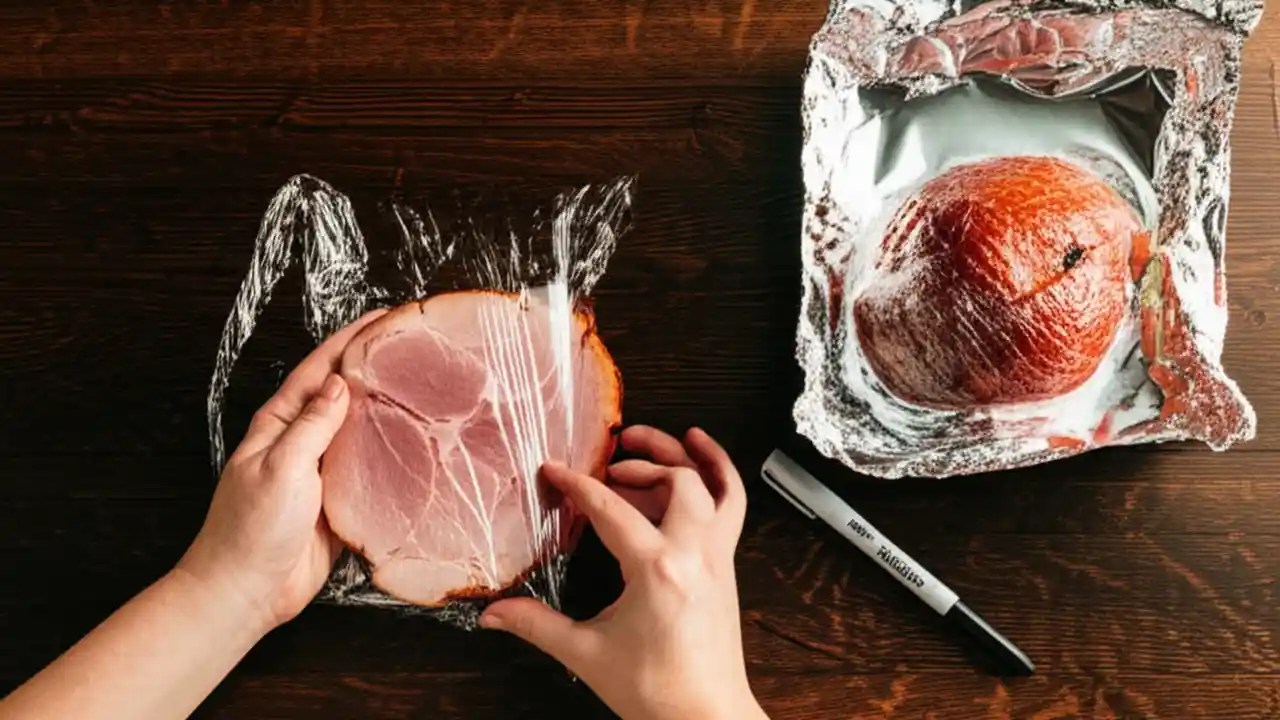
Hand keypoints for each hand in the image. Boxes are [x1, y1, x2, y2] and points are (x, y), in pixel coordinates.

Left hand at [178, 309, 385, 631]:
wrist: (246, 592)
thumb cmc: (250, 529)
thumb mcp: (282, 467)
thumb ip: (312, 424)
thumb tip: (340, 383)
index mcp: (279, 424)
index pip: (320, 369)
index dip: (350, 340)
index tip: (384, 317)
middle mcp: (301, 442)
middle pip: (342, 395)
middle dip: (373, 369)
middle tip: (414, 348)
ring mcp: (321, 473)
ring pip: (360, 432)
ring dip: (386, 412)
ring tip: (424, 390)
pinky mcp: (338, 504)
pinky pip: (369, 473)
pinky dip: (391, 458)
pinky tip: (417, 448)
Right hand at [480, 426, 766, 719]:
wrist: (707, 718)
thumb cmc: (656, 692)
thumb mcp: (586, 654)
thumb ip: (536, 625)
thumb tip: (491, 614)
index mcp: (656, 569)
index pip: (611, 508)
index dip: (577, 485)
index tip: (554, 471)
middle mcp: (694, 552)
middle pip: (674, 480)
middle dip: (637, 459)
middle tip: (607, 459)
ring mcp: (718, 556)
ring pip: (709, 485)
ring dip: (680, 456)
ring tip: (648, 438)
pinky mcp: (727, 565)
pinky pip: (733, 505)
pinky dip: (722, 473)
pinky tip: (704, 453)